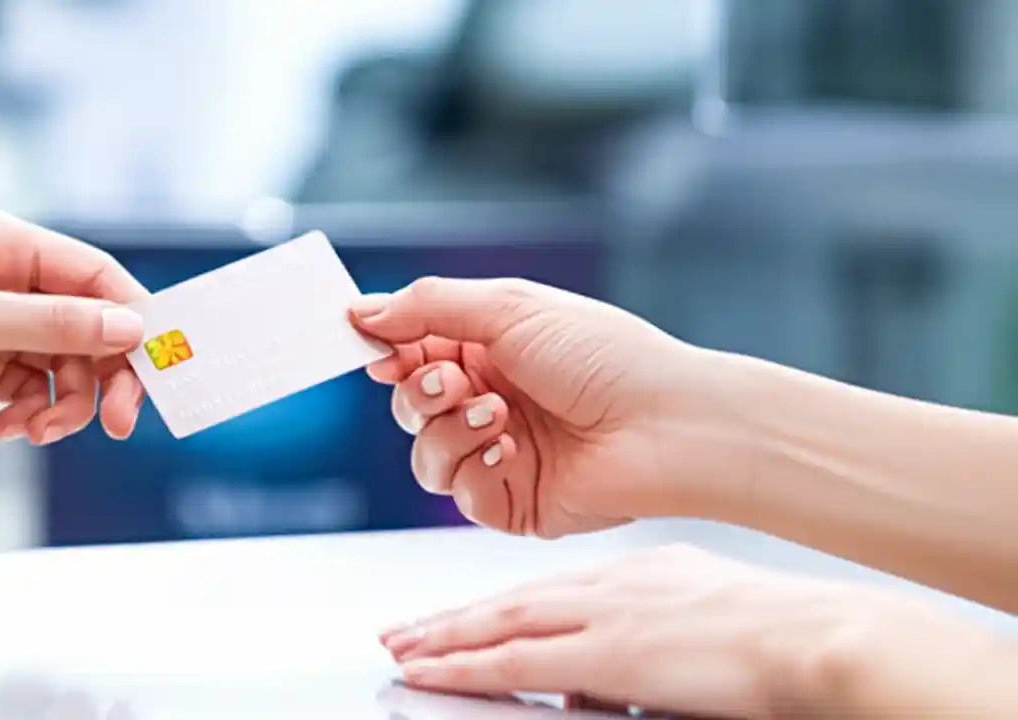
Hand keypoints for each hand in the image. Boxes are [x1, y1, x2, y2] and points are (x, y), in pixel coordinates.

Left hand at [0, 204, 148, 460]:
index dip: (130, 319)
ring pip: (65, 364)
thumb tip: (131, 327)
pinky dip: (33, 412)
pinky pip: (33, 390)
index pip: (92, 276)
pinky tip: (6, 430)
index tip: (156, 366)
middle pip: (88, 326)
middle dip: (104, 374)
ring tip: (35, 430)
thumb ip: (53, 324)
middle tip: (117, 423)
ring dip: (64, 402)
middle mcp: (1, 280)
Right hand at [350, 277, 722, 537]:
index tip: (375, 351)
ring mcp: (499, 454)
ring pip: (425, 453)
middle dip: (419, 393)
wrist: (667, 425)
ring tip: (497, 415)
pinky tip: (509, 449)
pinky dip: (474, 468)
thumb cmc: (605, 356)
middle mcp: (490, 400)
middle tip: (452, 382)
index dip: (389, 353)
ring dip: (447, 431)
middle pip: (409, 406)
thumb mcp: (509, 308)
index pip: (413, 352)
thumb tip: (363, 310)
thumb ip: (429, 307)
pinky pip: (459, 493)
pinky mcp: (513, 501)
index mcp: (490, 349)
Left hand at [380, 545, 1017, 719]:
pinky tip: (430, 670)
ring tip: (401, 648)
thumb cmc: (784, 637)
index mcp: (639, 576)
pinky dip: (465, 664)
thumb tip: (612, 676)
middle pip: (512, 601)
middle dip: (454, 619)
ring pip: (501, 624)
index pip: (549, 592)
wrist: (819, 636)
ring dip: (445, 638)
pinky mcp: (607, 650)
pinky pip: (514, 658)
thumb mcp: (703, 622)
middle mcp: (613, 585)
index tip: (462, 616)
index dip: (497, 606)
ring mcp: (606, 614)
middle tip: (405, 629)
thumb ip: (648, 642)